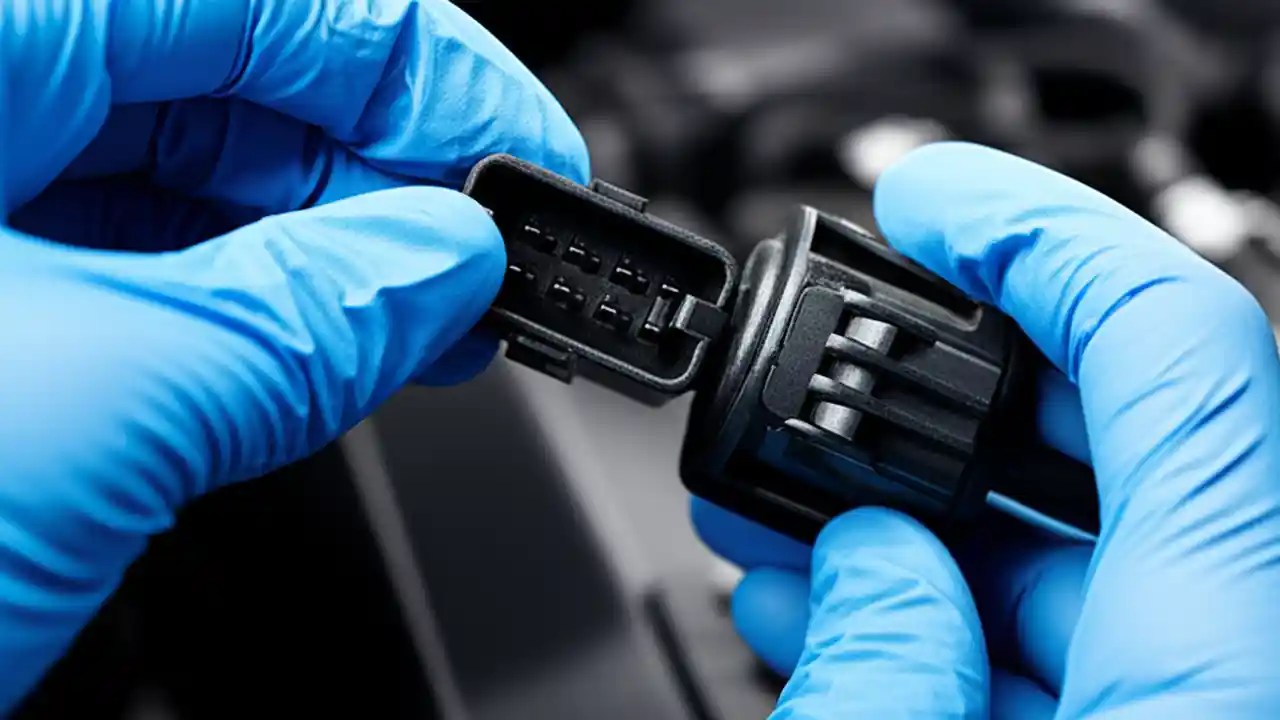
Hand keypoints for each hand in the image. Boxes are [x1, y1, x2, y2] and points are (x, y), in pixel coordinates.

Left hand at [0, 0, 587, 708]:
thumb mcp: (94, 409)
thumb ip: (308, 317)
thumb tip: (449, 264)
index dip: (426, 71)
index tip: (528, 165)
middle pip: (232, 73)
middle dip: (387, 171)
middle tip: (491, 268)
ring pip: (191, 169)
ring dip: (331, 246)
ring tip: (431, 320)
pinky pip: (141, 254)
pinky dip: (252, 301)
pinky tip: (329, 344)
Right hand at [694, 142, 1279, 717]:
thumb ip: (879, 666)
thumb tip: (870, 558)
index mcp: (1218, 674)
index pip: (1178, 353)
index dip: (1047, 239)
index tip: (939, 205)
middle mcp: (1251, 675)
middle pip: (1125, 442)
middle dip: (951, 396)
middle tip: (830, 385)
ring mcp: (1216, 706)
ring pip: (1096, 556)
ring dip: (934, 524)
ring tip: (791, 524)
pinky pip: (1089, 651)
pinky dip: (969, 620)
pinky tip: (850, 609)